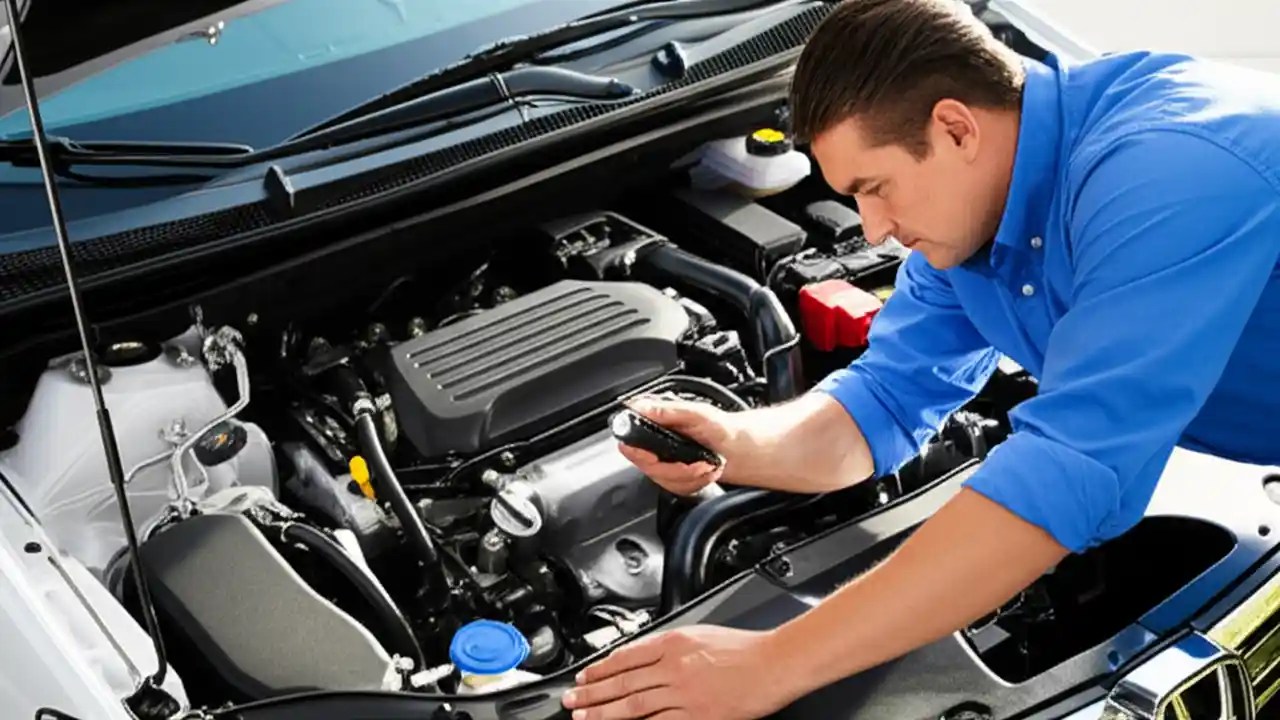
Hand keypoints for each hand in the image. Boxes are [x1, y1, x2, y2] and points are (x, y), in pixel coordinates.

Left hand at [561, 625, 791, 719]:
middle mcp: (673, 667)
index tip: (584, 676)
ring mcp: (683, 694)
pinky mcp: (696, 716)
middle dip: (592, 692)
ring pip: (634, 703)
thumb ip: (669, 644)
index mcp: (673, 643)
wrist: (772, 664)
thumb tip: (641, 654)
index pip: (626, 656)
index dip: (600, 668)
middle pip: (623, 681)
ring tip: (584, 716)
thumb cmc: (743, 649)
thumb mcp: (699, 634)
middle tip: (571, 699)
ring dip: (604, 712)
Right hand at [616, 396, 739, 495]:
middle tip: (698, 464)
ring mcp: (664, 462)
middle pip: (647, 467)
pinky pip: (676, 489)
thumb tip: (641, 407)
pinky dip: (695, 484)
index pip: (629, 441)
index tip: (652, 457)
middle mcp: (655, 444)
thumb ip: (668, 411)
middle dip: (676, 469)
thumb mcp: (696, 412)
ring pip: (663, 480)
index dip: (638, 453)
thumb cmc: (719, 426)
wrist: (738, 446)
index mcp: (654, 424)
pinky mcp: (674, 476)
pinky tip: (706, 473)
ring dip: (690, 478)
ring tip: (707, 466)